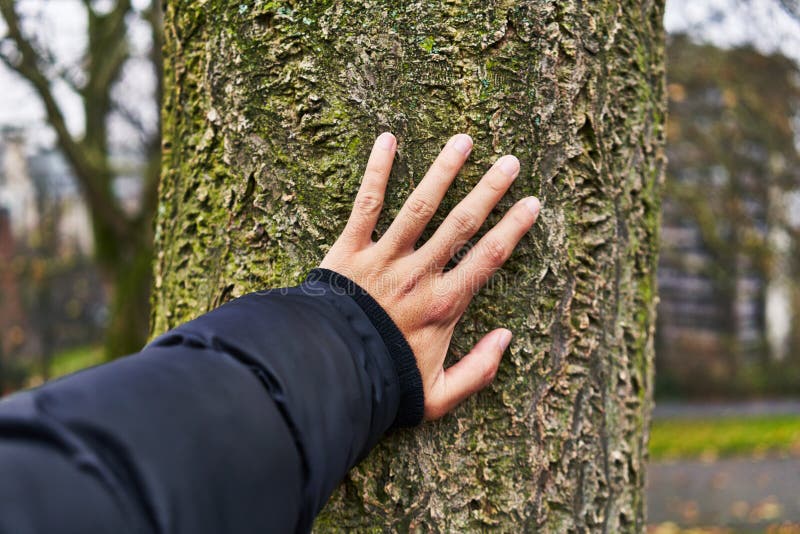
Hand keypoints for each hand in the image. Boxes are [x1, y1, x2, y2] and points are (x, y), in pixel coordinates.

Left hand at [320, 132, 539, 419]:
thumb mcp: (439, 396)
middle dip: (489, 191)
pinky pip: (366, 205)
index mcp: (444, 304)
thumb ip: (479, 371)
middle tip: (510, 162)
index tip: (532, 204)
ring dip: (443, 172)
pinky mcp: (350, 250)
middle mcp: (419, 273)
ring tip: (463, 141)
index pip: (488, 257)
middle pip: (461, 224)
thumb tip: (507, 338)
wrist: (327, 374)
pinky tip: (387, 139)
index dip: (514, 229)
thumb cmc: (384, 384)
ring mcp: (384, 257)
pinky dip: (376, 171)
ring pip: (419, 206)